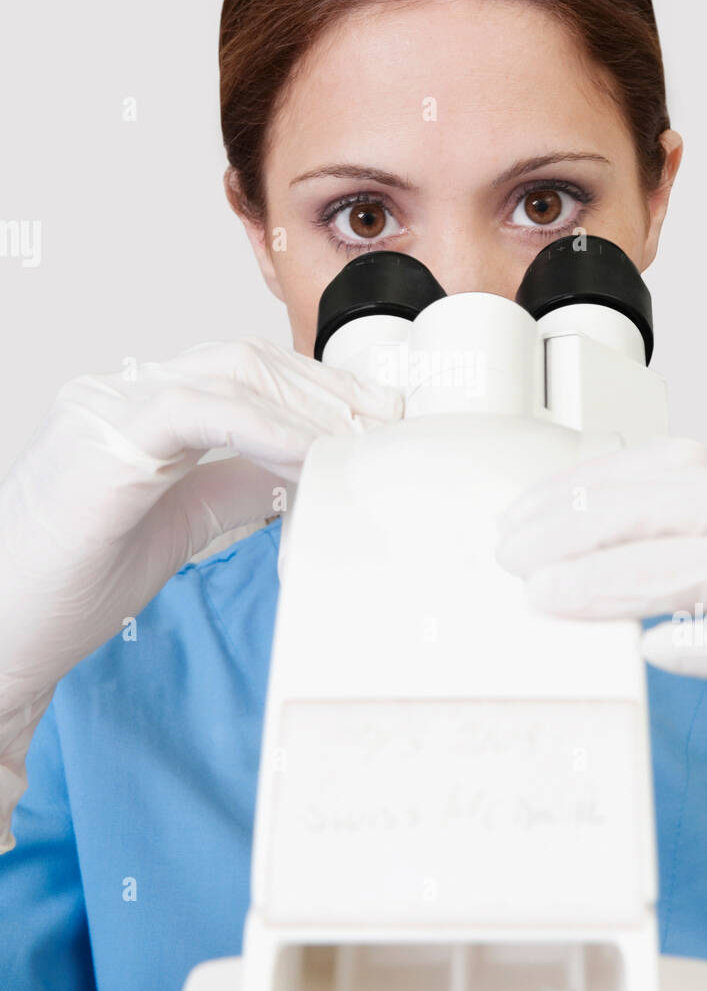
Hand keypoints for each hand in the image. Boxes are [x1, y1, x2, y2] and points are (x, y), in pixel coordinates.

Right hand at [0, 337, 402, 848]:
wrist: (4, 631)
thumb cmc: (72, 585)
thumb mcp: (179, 522)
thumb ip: (232, 484)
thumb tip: (299, 469)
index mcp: (138, 407)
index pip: (241, 370)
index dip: (311, 387)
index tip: (369, 418)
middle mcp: (121, 392)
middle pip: (246, 360)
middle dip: (325, 389)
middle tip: (384, 423)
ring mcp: (108, 406)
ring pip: (232, 372)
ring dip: (307, 406)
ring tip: (357, 443)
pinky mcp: (104, 437)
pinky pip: (203, 410)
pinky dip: (268, 430)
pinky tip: (310, 459)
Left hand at [494, 436, 706, 757]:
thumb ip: (693, 562)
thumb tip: (579, 564)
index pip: (679, 466)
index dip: (594, 483)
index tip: (525, 516)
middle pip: (696, 498)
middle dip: (593, 519)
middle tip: (518, 556)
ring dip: (631, 576)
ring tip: (557, 595)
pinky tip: (658, 650)